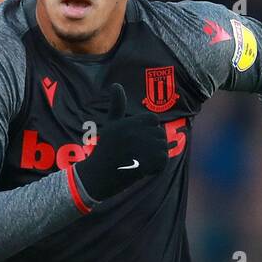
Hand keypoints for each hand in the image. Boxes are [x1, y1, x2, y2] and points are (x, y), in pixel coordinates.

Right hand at [73, 83, 168, 202]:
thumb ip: (117, 105)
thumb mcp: (111, 125)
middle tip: (135, 154)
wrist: (99, 176)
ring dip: (155, 157)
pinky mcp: (148, 164)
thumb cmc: (106, 149)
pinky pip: (163, 162)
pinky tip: (143, 169)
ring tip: (139, 161)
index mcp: (130, 122)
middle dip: (152, 145)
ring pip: (163, 148)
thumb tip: (116, 84)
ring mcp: (142, 149)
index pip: (154, 120)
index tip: (136, 141)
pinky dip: (156, 167)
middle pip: (160, 134)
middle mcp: (136, 133)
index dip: (148, 131)